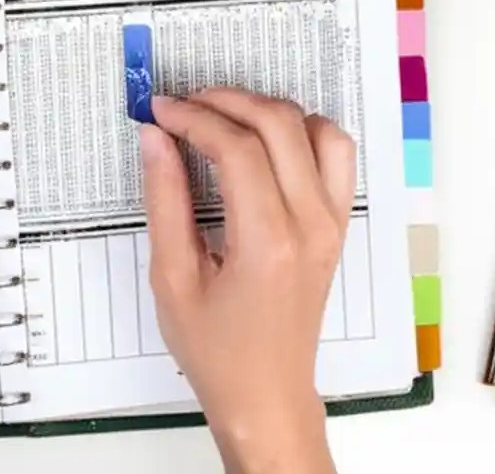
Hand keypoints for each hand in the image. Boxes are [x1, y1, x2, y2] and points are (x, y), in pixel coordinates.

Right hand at [140, 90, 355, 473]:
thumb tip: (156, 138)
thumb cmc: (215, 348)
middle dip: (226, 101)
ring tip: (222, 116)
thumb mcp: (173, 278)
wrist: (266, 392)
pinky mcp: (337, 224)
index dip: (193, 117)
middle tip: (184, 104)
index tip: (159, 110)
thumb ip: (166, 201)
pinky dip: (302, 130)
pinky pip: (336, 154)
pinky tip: (263, 139)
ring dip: (267, 110)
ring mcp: (332, 222)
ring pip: (317, 128)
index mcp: (267, 243)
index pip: (236, 148)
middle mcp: (310, 225)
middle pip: (279, 124)